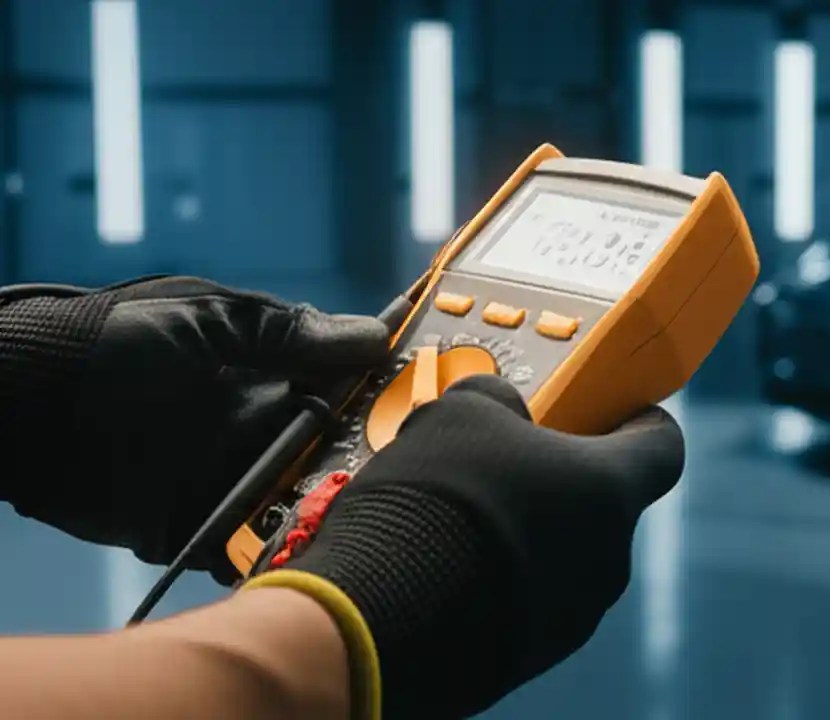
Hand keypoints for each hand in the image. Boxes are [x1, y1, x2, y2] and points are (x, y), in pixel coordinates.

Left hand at [1, 276, 387, 579]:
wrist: (20, 403)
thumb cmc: (108, 342)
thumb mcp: (206, 319)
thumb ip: (287, 331)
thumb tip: (374, 335)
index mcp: (267, 372)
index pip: (345, 387)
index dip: (386, 396)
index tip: (428, 404)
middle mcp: (257, 426)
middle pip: (336, 451)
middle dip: (369, 462)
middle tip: (403, 472)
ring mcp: (229, 477)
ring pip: (301, 501)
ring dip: (330, 508)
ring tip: (363, 514)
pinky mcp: (195, 525)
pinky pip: (248, 546)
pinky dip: (275, 552)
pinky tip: (305, 548)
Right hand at [275, 375, 684, 717]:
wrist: (380, 614)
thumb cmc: (435, 498)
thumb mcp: (461, 411)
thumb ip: (498, 402)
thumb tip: (501, 411)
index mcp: (610, 490)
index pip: (663, 448)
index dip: (640, 423)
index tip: (616, 415)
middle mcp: (608, 559)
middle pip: (603, 506)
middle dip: (557, 483)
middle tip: (502, 464)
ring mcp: (573, 616)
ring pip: (563, 559)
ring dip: (525, 536)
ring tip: (455, 520)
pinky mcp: (530, 658)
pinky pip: (526, 605)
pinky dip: (497, 583)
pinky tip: (440, 570)